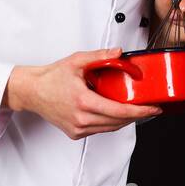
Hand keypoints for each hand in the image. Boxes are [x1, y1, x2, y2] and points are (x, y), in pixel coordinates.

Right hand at [5, 48, 160, 139]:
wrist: (31, 91)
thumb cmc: (51, 77)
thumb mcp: (76, 61)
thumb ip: (100, 56)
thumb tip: (119, 52)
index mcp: (83, 101)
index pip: (119, 111)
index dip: (139, 111)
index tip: (153, 108)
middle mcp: (81, 118)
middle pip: (118, 122)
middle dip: (136, 115)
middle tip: (149, 107)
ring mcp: (77, 128)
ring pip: (110, 128)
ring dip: (124, 120)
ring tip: (135, 109)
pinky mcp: (74, 133)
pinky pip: (99, 130)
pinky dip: (110, 122)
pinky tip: (114, 112)